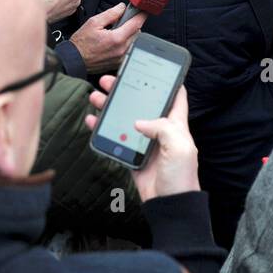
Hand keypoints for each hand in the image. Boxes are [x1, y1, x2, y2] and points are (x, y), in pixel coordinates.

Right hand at [69, 2, 145, 73]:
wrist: (75, 60)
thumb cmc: (81, 43)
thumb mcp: (94, 22)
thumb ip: (110, 14)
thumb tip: (122, 7)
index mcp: (117, 38)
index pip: (137, 23)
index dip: (141, 14)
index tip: (143, 10)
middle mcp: (122, 49)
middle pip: (138, 32)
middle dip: (133, 24)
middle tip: (122, 20)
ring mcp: (122, 57)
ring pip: (134, 41)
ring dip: (130, 34)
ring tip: (116, 32)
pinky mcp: (120, 62)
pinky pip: (129, 49)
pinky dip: (126, 43)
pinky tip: (115, 41)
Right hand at [86, 80, 199, 197]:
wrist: (169, 206)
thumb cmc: (181, 177)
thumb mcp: (179, 147)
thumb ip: (162, 128)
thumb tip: (138, 122)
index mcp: (175, 124)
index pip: (174, 96)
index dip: (165, 80)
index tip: (150, 67)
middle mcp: (159, 130)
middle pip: (141, 103)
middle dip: (125, 89)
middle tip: (109, 80)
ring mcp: (144, 142)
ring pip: (123, 117)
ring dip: (109, 106)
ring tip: (95, 97)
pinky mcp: (131, 154)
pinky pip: (114, 137)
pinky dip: (101, 129)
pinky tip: (92, 120)